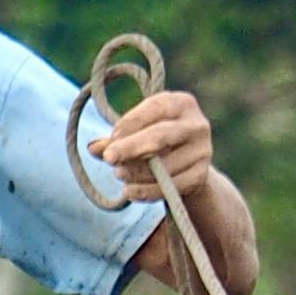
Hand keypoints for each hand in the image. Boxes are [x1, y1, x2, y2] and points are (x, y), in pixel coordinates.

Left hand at [100, 86, 216, 204]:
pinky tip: (129, 192)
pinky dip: (146, 192)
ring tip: (119, 175)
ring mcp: (203, 151)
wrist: (188, 161)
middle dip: (131, 147)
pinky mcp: (201, 176)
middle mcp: (197, 124)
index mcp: (181, 103)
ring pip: (164, 166)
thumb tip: (93, 148)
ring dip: (135, 173)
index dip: (129, 123)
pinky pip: (170, 188)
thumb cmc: (155, 138)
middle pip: (161, 136)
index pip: (154, 108)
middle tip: (109, 158)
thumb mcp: (138, 130)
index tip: (110, 139)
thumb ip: (115, 138)